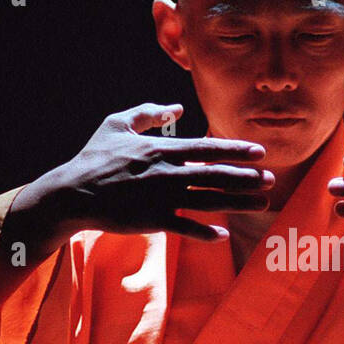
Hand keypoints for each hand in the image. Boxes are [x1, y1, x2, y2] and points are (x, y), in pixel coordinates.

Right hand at [25, 103, 273, 244]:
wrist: (72, 194)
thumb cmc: (94, 158)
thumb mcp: (117, 124)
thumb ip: (149, 112)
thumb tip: (177, 107)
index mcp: (162, 149)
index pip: (208, 148)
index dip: (237, 150)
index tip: (261, 152)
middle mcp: (167, 173)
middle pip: (216, 175)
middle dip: (247, 177)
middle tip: (271, 179)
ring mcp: (161, 198)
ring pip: (209, 201)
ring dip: (239, 203)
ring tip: (263, 203)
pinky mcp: (152, 221)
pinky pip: (185, 228)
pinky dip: (205, 233)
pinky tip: (223, 236)